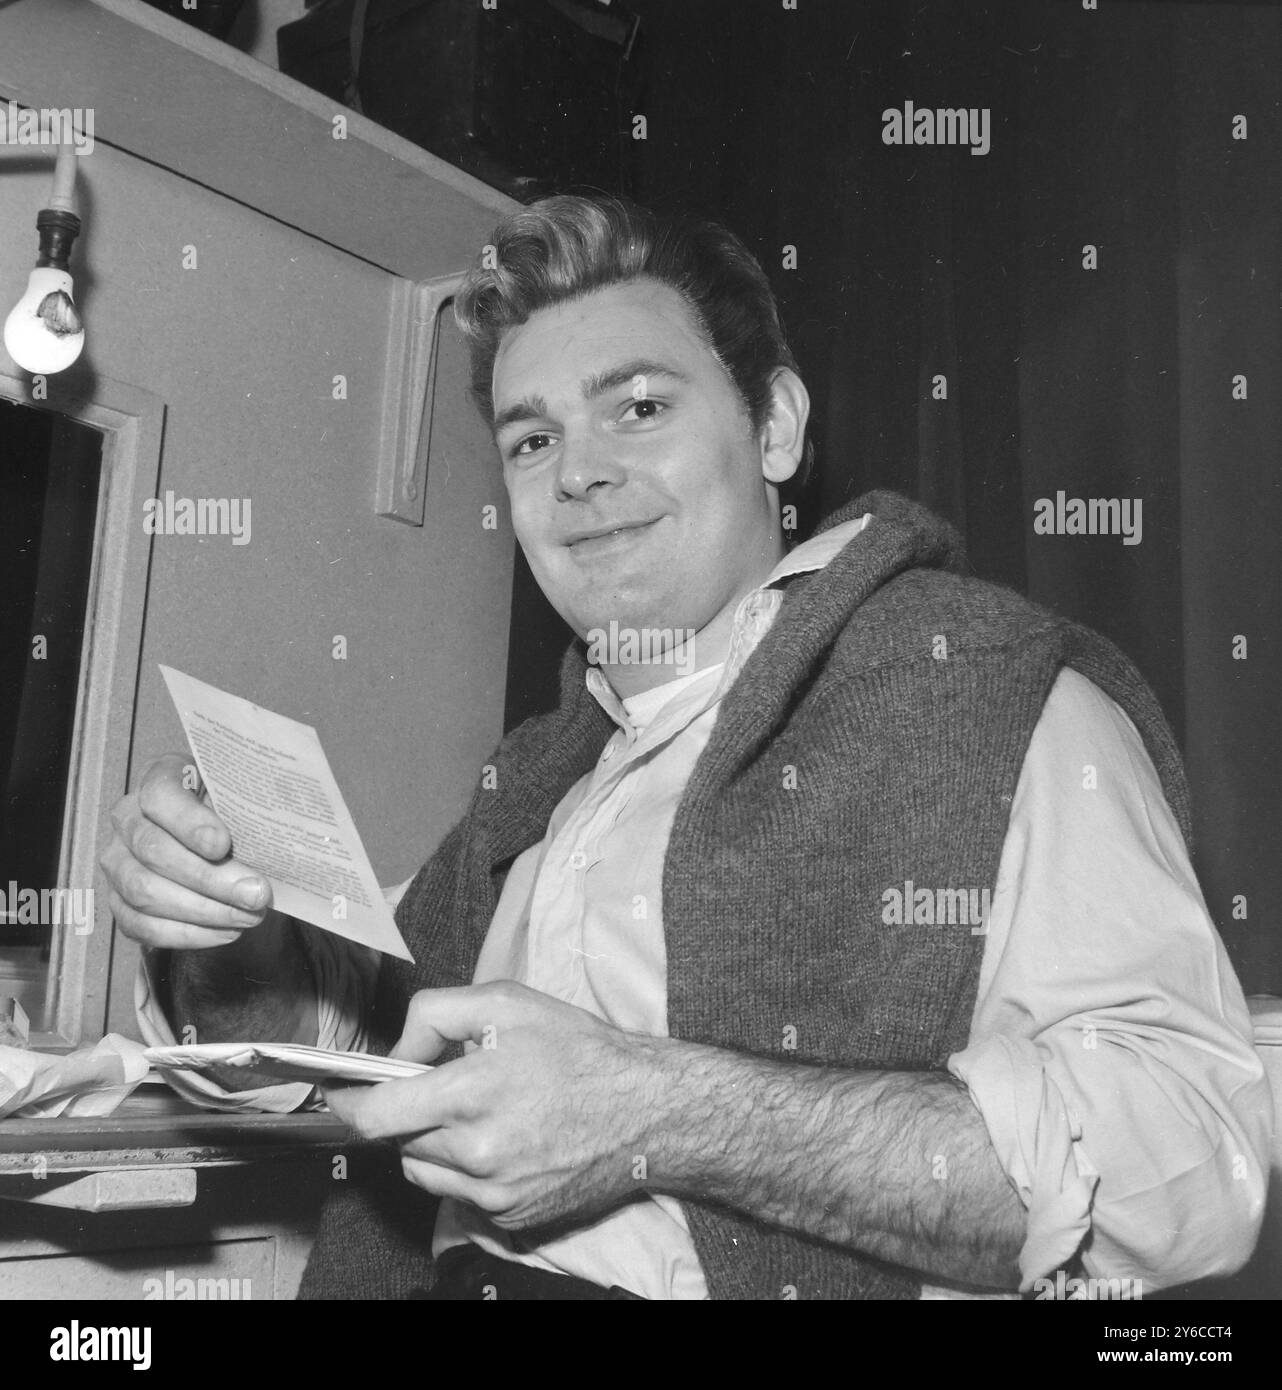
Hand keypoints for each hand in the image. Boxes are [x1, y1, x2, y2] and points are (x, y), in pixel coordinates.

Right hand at [98, 753, 274, 950]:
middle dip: (210, 879)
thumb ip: (247, 811)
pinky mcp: (121, 901)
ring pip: (145, 893)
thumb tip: (269, 845)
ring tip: (249, 915)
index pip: (161, 798)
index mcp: (158, 778)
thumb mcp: (242, 795)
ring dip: (203, 911)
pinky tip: (227, 931)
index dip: (190, 824)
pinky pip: (142, 926)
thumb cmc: (233, 807)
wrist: (221, 830)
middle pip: (155, 852)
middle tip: (256, 894)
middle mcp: (127, 819)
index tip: (223, 844)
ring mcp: (118, 862)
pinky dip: (188, 934)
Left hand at [323, 980, 672, 1231]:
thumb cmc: (579, 1050)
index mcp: (472, 1094)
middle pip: (399, 1140)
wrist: (646, 1111)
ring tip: (478, 1112)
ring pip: (424, 1170)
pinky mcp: (511, 1217)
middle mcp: (478, 1153)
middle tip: (445, 1085)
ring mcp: (494, 1192)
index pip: (377, 1114)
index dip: (349, 1101)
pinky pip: (459, 1193)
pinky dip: (465, 1168)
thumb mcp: (506, 1001)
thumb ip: (434, 1013)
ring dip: (432, 1142)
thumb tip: (395, 1051)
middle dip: (409, 1111)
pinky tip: (503, 1139)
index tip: (338, 1092)